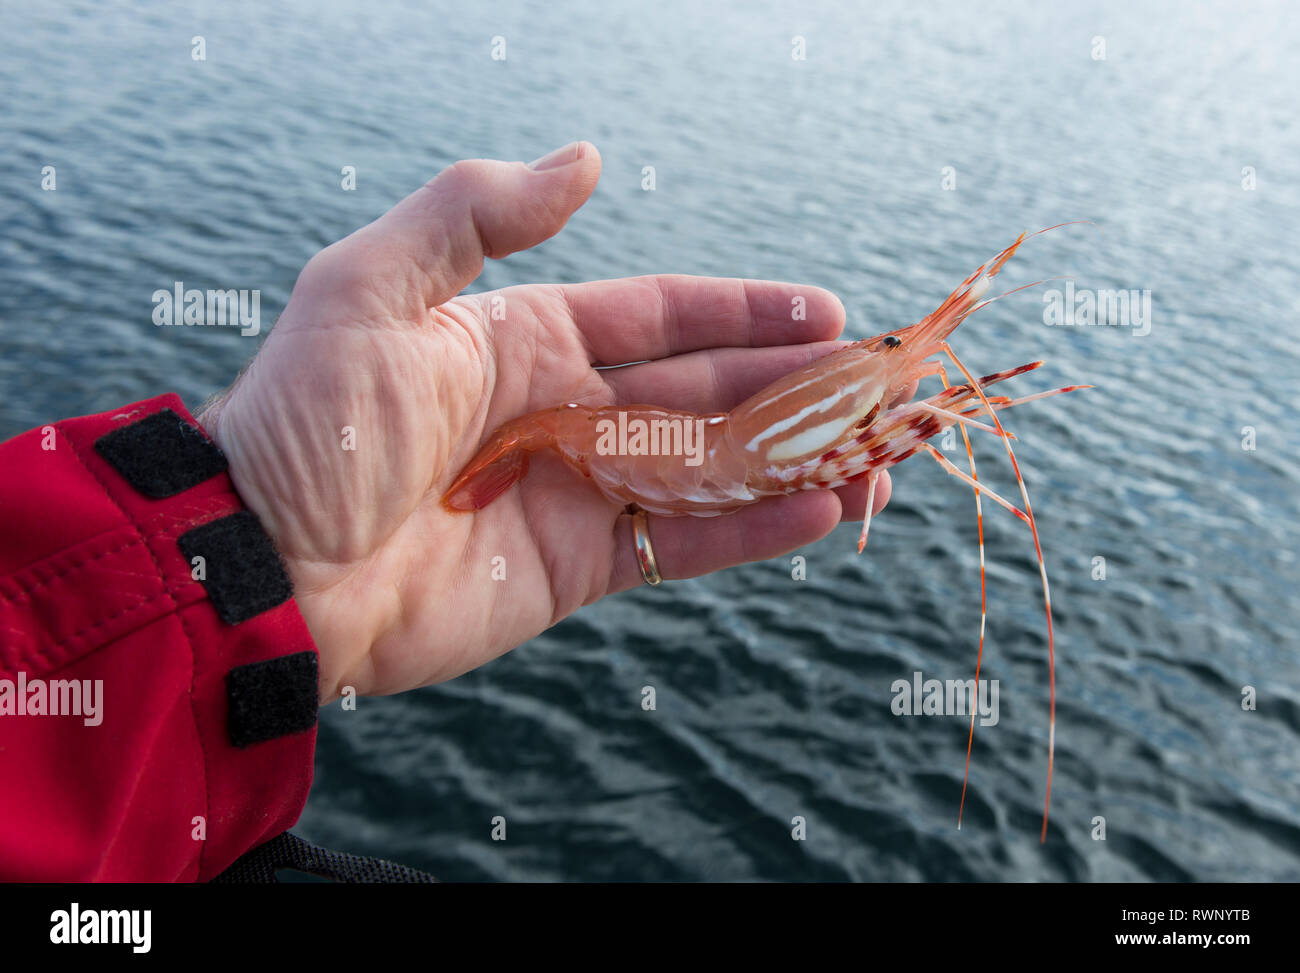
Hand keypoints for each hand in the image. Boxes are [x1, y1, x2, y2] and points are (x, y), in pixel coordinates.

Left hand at [199, 142, 891, 701]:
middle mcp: (565, 411)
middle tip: (882, 381)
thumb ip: (477, 214)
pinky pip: (685, 543)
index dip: (745, 311)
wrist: (266, 569)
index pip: (663, 316)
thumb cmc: (313, 422)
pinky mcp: (578, 569)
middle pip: (705, 392)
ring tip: (882, 451)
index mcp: (527, 337)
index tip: (826, 311)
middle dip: (795, 386)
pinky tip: (824, 509)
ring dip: (798, 459)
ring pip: (711, 469)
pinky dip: (756, 530)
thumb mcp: (374, 289)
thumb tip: (587, 161)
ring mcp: (577, 493)